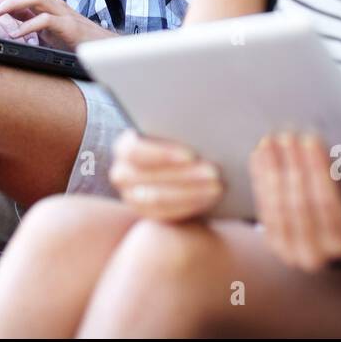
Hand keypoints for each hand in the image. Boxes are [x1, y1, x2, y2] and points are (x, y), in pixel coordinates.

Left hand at [0, 0, 113, 49]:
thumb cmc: (75, 42)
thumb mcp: (47, 32)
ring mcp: (62, 13)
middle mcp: (54, 4)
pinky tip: (16, 35)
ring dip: (11, 4)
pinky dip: (29, 26)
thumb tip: (5, 26)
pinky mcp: (69, 27)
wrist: (103, 50)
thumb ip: (30, 25)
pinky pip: (46, 20)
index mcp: (47, 5)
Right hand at [108, 130, 223, 221]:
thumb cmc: (185, 142)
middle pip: (148, 176)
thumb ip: (187, 129)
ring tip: (218, 186)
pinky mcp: (146, 214)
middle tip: (214, 172)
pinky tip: (211, 198)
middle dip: (184, 174)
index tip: (191, 155)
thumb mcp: (183, 134)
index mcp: (126, 146)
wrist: (186, 172)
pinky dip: (190, 205)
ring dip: (190, 192)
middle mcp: (122, 172)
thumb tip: (208, 127)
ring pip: (156, 198)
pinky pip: (165, 214)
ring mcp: (131, 196)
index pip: (134, 150)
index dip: (162, 153)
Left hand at [249, 133, 340, 271]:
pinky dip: (260, 180)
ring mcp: (291, 251)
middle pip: (300, 203)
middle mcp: (317, 253)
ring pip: (278, 206)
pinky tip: (258, 156)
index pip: (327, 202)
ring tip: (269, 141)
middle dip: (292, 166)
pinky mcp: (274, 244)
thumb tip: (330, 141)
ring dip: (271, 169)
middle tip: (286, 135)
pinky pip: (264, 208)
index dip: (317, 169)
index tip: (310, 139)